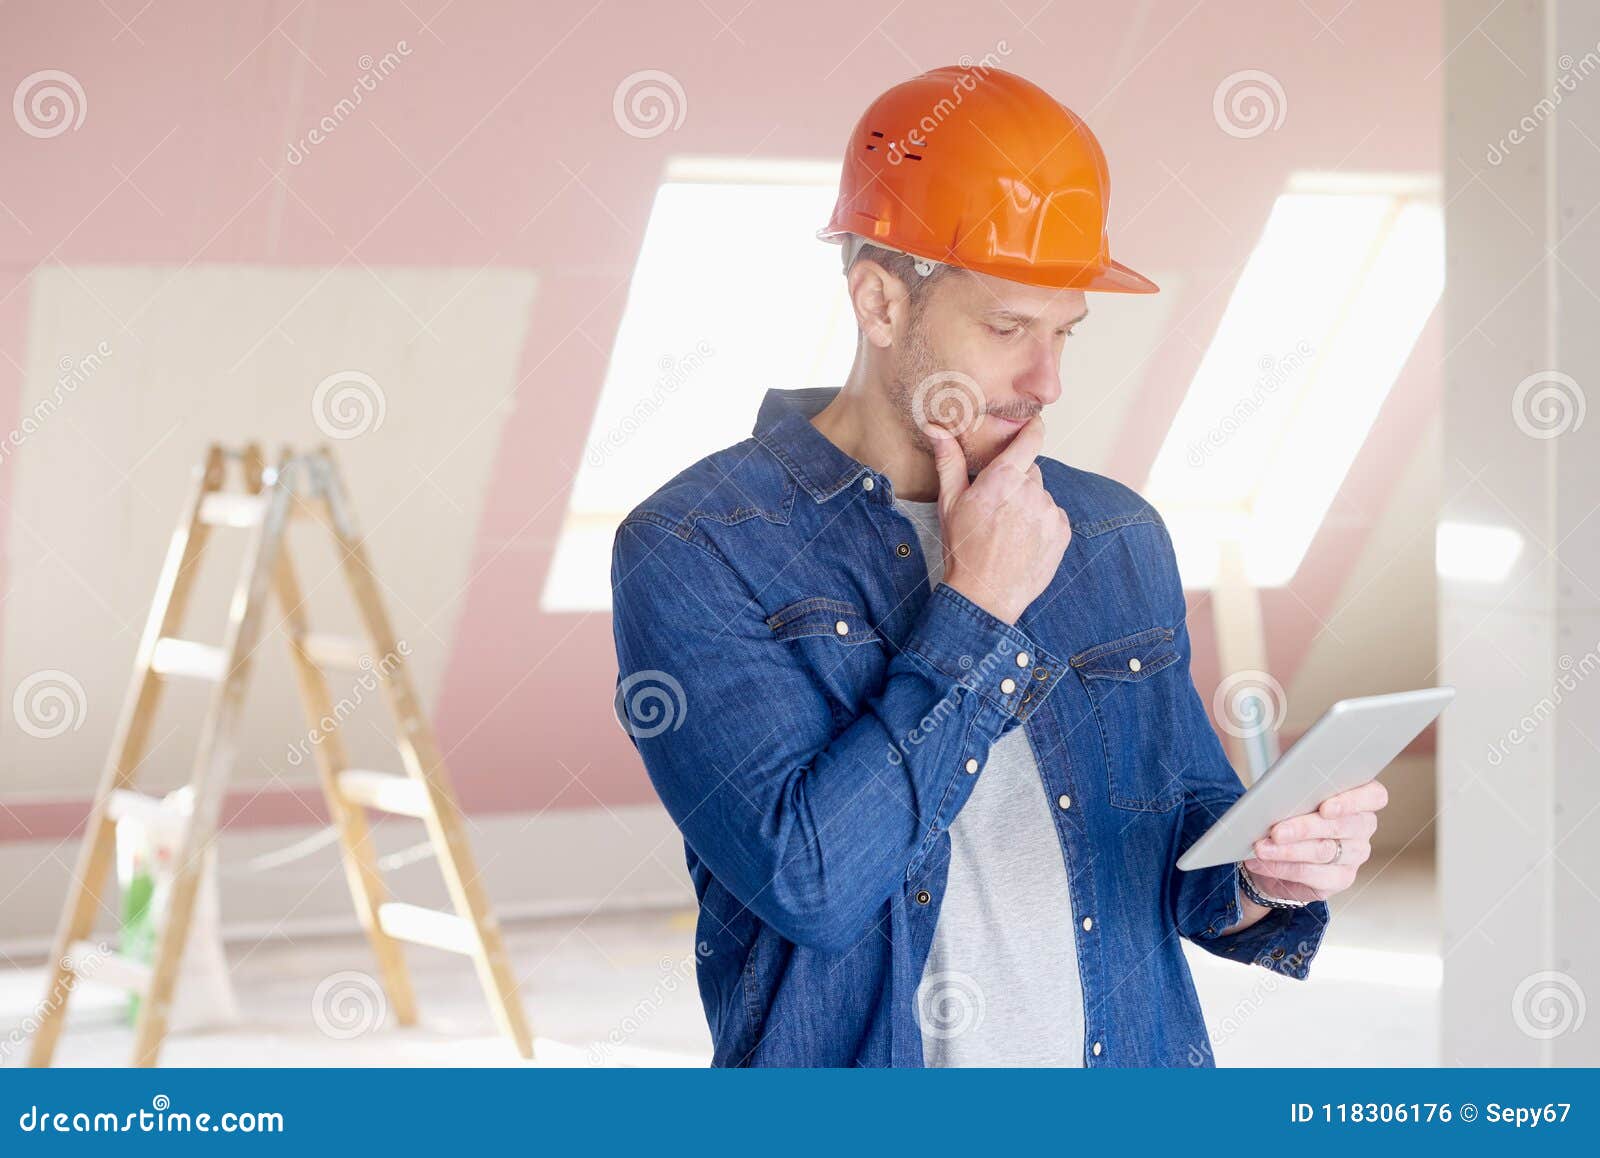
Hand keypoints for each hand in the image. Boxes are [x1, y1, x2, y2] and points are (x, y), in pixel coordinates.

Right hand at [926, 414, 1071, 624]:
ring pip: (1041, 496)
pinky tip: (1021, 541)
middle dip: (1016, 482)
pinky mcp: (1063, 532)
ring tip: (1007, 531)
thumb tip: (935, 428)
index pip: (1031, 438)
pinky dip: (1041, 524)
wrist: (984, 596)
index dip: (1032, 428)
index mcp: (1004, 477)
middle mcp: (1032, 490)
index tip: (1031, 425)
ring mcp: (1050, 512)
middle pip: (1030, 472)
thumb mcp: (949, 503)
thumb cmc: (963, 549)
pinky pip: (1053, 516)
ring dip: (1028, 505)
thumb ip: (949, 461)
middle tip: (996, 507)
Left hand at [1242, 778, 1388, 902]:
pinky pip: (1313, 875)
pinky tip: (1260, 862)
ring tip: (1260, 848)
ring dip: (1287, 850)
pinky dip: (1282, 867)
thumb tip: (1277, 789)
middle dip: (1304, 828)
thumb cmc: (1291, 810)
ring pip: (1324, 851)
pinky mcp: (1341, 878)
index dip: (1351, 801)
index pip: (1373, 796)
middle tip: (1276, 832)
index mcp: (1361, 797)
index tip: (1325, 808)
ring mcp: (1355, 854)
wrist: (1281, 850)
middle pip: (1341, 826)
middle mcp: (1363, 826)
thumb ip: (1294, 786)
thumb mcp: (1292, 793)